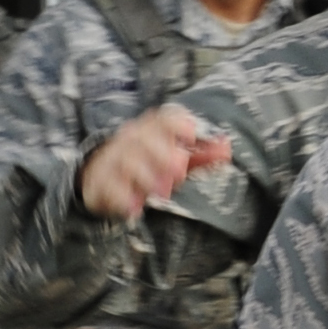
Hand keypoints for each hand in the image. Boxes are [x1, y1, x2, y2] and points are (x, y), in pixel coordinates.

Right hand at [79, 106, 228, 221]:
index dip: (176, 123)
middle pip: (143, 139)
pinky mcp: (100, 182)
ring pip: (126, 162)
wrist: (101, 178)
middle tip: (180, 172)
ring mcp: (112, 160)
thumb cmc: (149, 165)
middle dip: (162, 153)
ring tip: (163, 193)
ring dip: (146, 176)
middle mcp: (130, 141)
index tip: (191, 134)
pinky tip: (135, 209)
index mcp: (150, 130)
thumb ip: (202, 155)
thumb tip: (227, 146)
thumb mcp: (176, 159)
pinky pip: (108, 187)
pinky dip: (120, 198)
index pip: (162, 119)